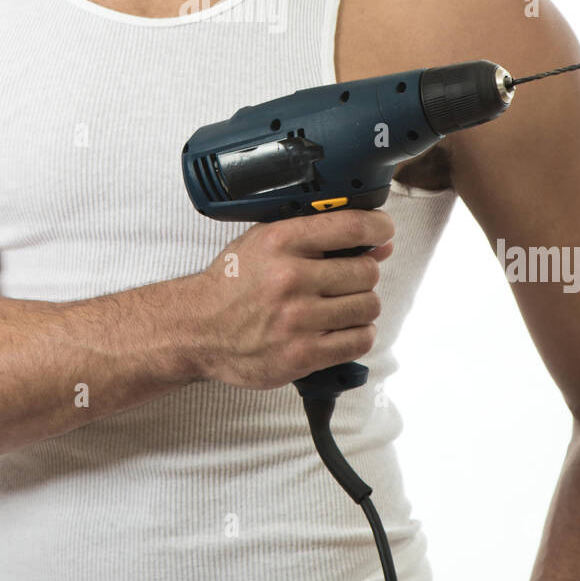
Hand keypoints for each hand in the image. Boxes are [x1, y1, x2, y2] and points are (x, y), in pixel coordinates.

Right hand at [185, 208, 393, 389]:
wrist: (197, 329)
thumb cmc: (233, 284)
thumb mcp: (265, 242)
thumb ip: (318, 237)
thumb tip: (380, 242)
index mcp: (280, 241)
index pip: (351, 226)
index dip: (379, 226)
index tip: (382, 231)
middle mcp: (290, 278)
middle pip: (366, 270)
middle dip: (363, 273)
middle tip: (347, 278)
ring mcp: (297, 319)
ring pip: (367, 306)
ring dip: (361, 305)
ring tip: (340, 305)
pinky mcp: (301, 354)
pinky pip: (358, 341)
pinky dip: (357, 334)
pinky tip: (339, 328)